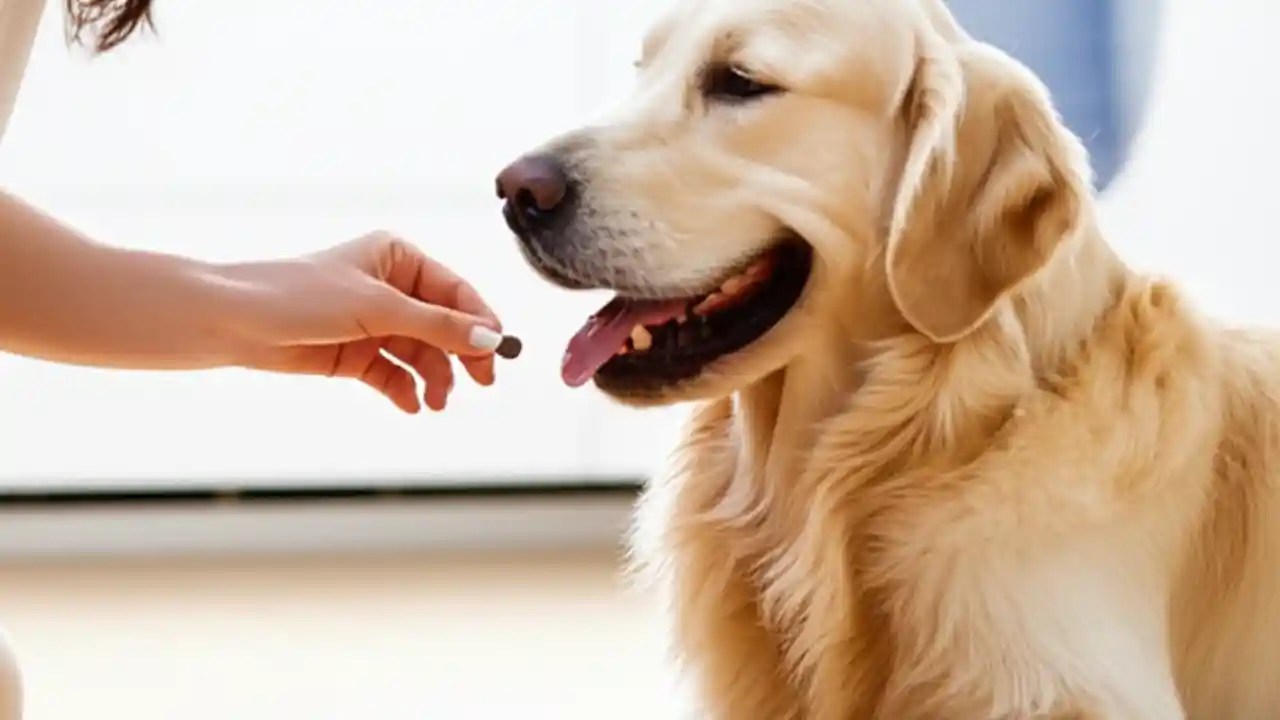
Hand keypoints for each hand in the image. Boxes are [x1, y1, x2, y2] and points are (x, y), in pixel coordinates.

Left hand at [224, 232, 504, 412]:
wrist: (232, 322)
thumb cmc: (298, 297)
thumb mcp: (377, 308)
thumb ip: (438, 326)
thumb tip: (491, 337)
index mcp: (398, 257)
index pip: (456, 291)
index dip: (480, 322)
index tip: (498, 353)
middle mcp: (389, 287)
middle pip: (444, 326)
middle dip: (460, 356)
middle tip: (480, 384)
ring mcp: (371, 322)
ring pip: (420, 354)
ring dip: (433, 378)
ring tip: (435, 403)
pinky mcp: (353, 353)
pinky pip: (393, 374)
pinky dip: (405, 390)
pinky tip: (411, 405)